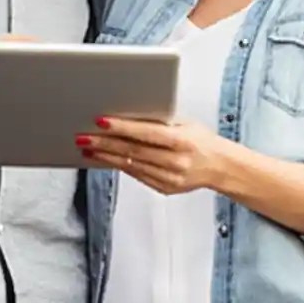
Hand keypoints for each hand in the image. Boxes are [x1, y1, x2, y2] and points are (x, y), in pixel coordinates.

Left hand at [78, 117, 229, 194]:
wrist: (220, 167)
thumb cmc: (201, 141)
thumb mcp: (185, 124)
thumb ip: (160, 121)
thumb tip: (128, 114)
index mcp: (182, 141)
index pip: (146, 133)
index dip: (122, 128)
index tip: (101, 121)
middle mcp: (176, 161)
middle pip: (133, 151)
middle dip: (105, 143)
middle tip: (83, 136)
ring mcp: (170, 178)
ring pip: (131, 165)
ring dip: (106, 156)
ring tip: (87, 147)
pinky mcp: (165, 188)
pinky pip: (137, 175)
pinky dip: (119, 166)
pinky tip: (105, 158)